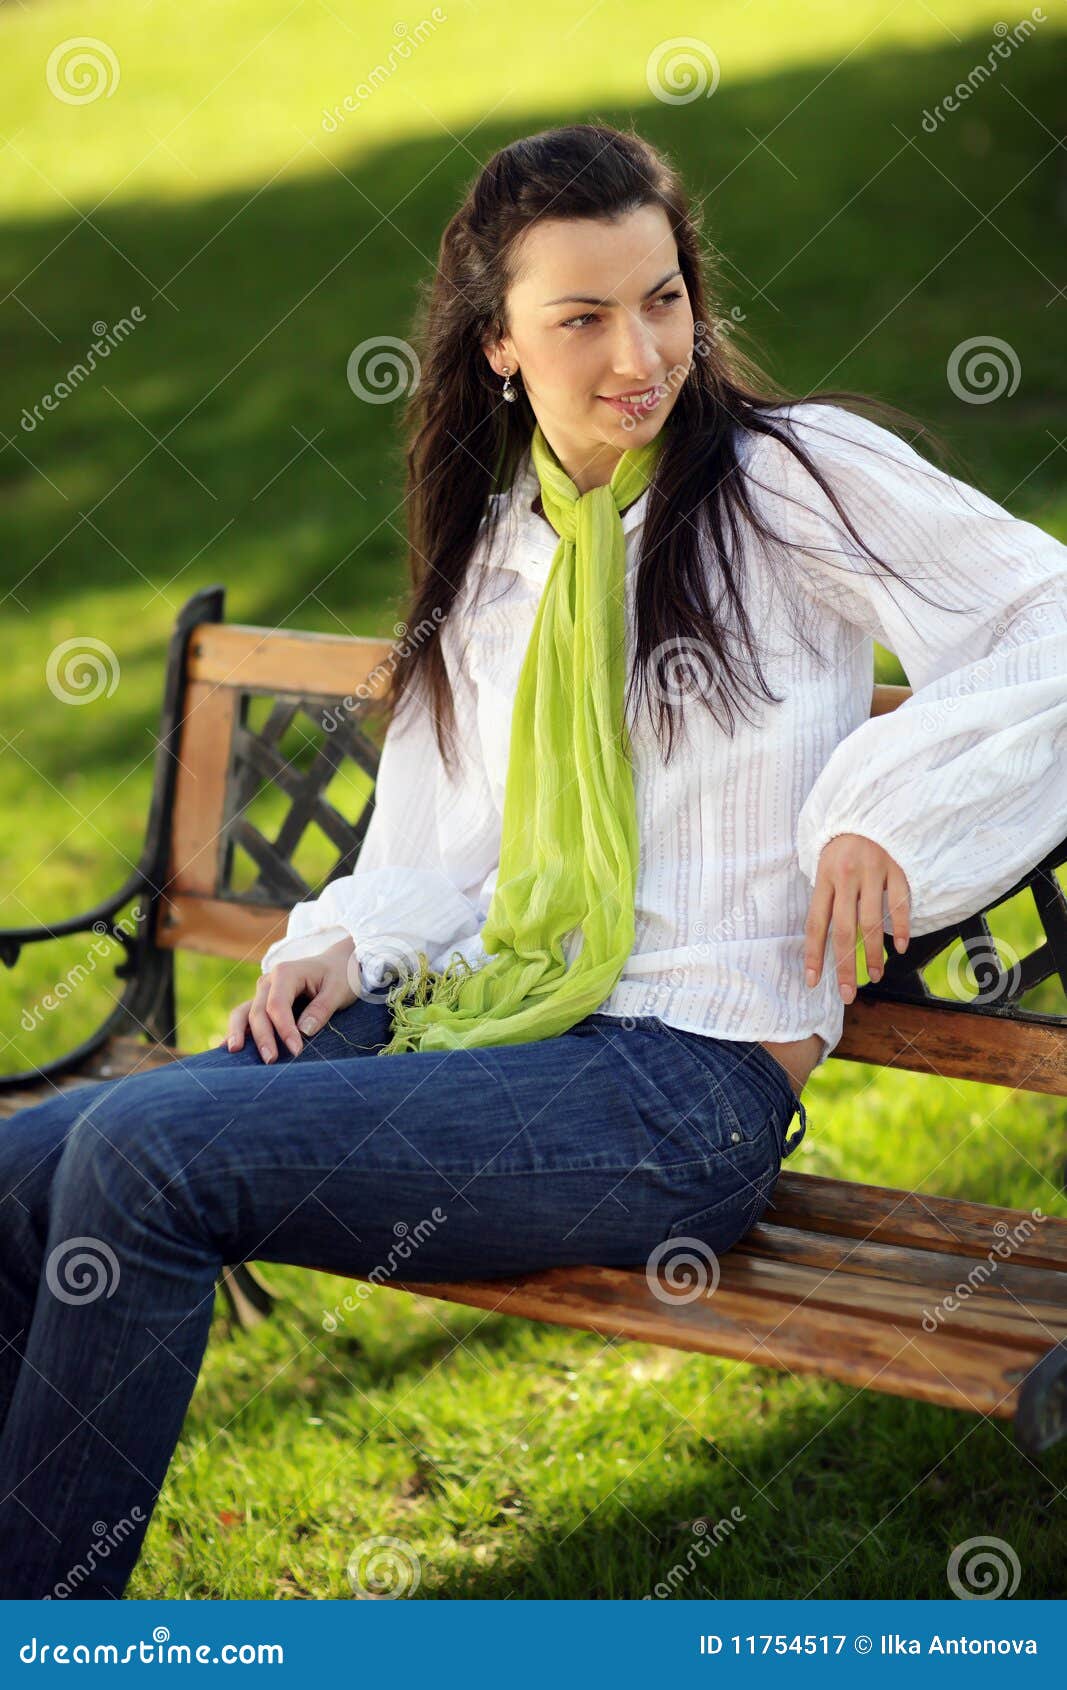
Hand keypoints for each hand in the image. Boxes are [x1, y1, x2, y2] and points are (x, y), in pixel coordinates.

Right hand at [222, 936, 359, 1062]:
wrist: (337, 965)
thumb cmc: (339, 977)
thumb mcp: (338, 990)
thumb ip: (321, 1009)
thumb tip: (303, 1031)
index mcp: (286, 973)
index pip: (278, 1005)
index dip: (284, 1029)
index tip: (296, 1050)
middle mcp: (268, 981)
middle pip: (258, 1012)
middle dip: (263, 1038)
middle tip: (271, 1061)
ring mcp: (262, 992)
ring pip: (243, 1013)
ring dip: (239, 1033)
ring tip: (233, 1052)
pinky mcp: (262, 1003)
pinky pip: (245, 1017)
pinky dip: (237, 1031)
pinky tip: (227, 1048)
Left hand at [803, 833, 910, 1002]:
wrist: (867, 809)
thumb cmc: (842, 845)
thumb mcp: (825, 866)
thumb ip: (827, 899)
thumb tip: (825, 941)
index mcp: (824, 877)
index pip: (816, 924)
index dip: (814, 955)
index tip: (814, 981)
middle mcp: (846, 876)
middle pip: (844, 929)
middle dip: (845, 965)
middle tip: (848, 993)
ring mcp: (873, 871)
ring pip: (872, 920)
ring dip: (874, 953)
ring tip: (875, 975)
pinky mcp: (896, 867)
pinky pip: (900, 902)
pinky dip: (901, 926)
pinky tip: (900, 947)